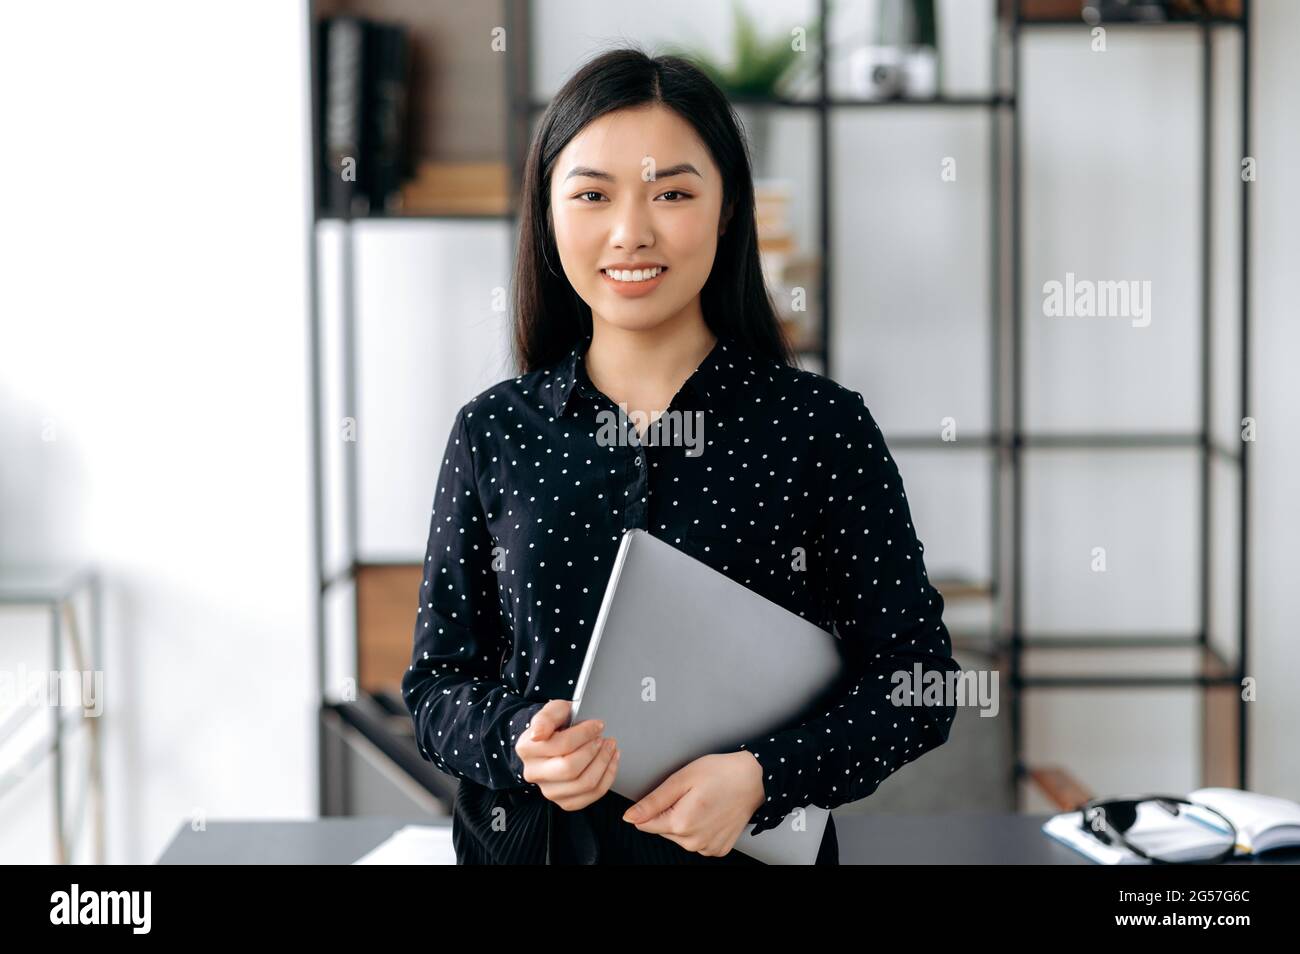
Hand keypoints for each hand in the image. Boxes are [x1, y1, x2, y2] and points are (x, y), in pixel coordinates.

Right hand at [516, 699, 620, 811]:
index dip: (585, 734)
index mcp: (527, 749)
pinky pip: (592, 795)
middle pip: (570, 768)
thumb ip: (546, 718)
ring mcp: (549, 791)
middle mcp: (534, 773)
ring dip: (604, 764)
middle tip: (604, 739)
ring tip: (610, 748)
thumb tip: (538, 734)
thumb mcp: (552, 711)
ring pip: (584, 784)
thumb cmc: (556, 724)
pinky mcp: (565, 801)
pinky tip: (611, 762)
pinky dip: (607, 778)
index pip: (562, 745)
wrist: (555, 740)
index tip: (598, 725)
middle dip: (594, 751)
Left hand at [620, 752, 765, 855]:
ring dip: (684, 821)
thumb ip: (653, 801)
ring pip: (680, 836)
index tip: (668, 795)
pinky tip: (709, 813)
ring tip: (701, 801)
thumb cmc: (720, 773)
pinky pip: (697, 841)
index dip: (651, 807)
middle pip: (663, 829)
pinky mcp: (718, 849)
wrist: (754, 779)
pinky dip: (699, 828)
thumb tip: (629, 816)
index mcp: (681, 823)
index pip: (646, 823)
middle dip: (669, 812)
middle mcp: (693, 841)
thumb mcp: (681, 779)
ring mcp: (707, 847)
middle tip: (689, 794)